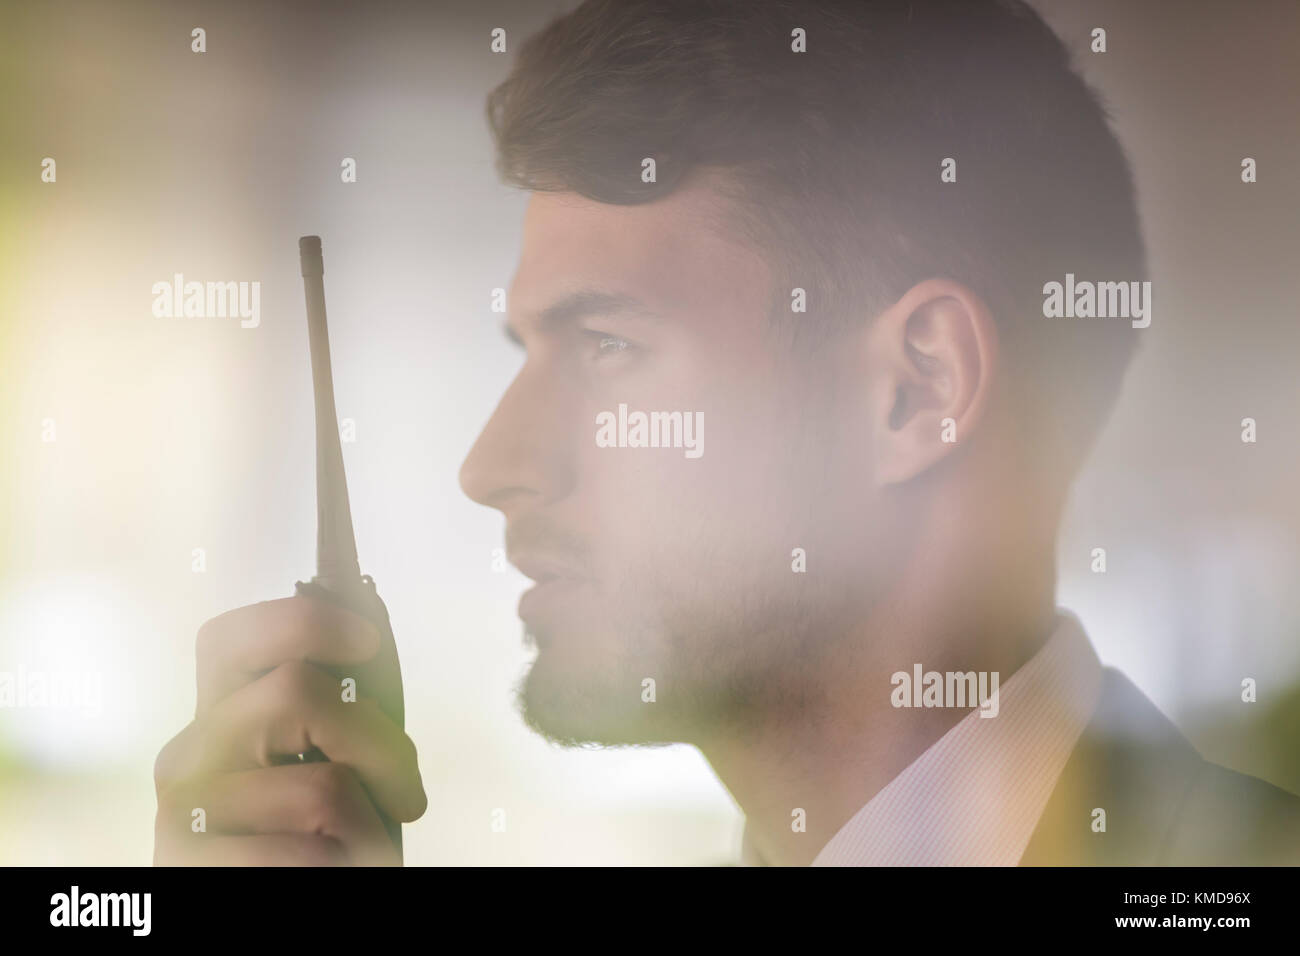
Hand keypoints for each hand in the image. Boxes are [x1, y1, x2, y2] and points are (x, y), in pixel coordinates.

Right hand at [153, 596, 425, 864]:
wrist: (287, 901)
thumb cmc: (320, 839)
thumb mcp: (340, 760)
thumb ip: (346, 692)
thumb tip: (351, 586)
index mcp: (219, 717)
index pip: (232, 638)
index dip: (305, 622)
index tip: (368, 642)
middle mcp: (189, 752)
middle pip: (297, 691)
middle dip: (380, 744)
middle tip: (406, 795)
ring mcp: (183, 808)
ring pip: (324, 787)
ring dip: (372, 827)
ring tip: (359, 849)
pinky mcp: (187, 862)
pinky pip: (308, 853)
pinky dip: (348, 865)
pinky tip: (333, 870)